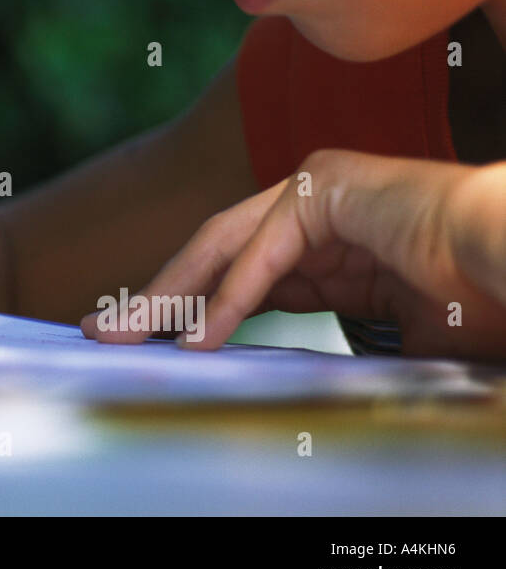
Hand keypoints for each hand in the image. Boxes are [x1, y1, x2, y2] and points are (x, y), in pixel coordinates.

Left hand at [80, 150, 505, 359]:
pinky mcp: (328, 191)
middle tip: (101, 330)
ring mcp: (316, 189)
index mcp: (321, 235)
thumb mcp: (385, 328)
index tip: (140, 337)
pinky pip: (266, 254)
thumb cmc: (474, 297)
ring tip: (128, 334)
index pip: (230, 269)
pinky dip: (231, 298)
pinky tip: (196, 336)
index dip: (182, 303)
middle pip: (211, 252)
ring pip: (222, 247)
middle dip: (154, 294)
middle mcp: (309, 203)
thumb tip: (289, 380)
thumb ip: (331, 337)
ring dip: (171, 293)